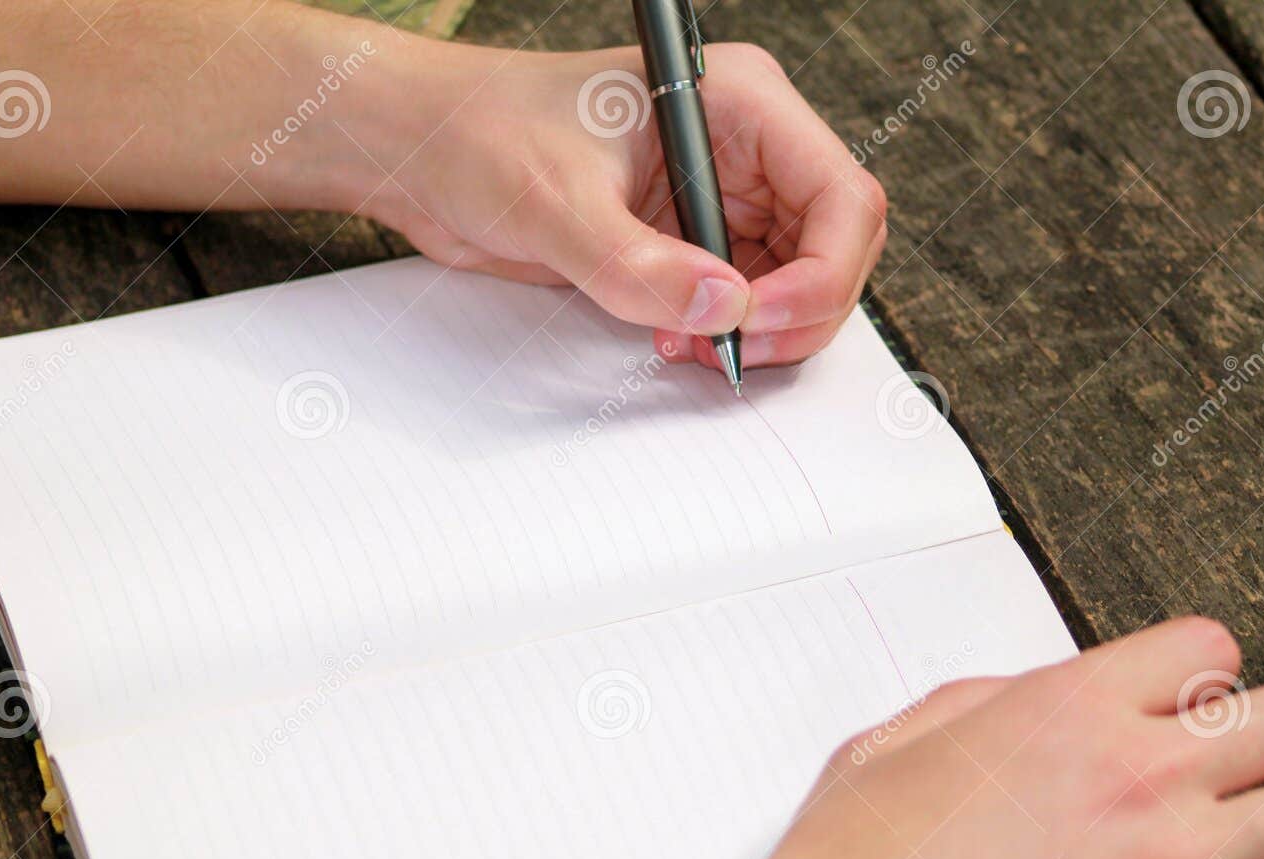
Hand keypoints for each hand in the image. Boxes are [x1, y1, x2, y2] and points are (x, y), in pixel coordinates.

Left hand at [371, 42, 888, 370]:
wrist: (423, 153)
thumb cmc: (480, 135)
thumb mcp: (556, 204)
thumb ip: (639, 266)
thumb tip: (725, 310)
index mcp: (739, 104)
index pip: (841, 196)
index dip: (823, 273)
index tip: (759, 322)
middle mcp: (746, 148)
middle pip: (835, 248)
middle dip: (797, 312)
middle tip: (731, 350)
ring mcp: (723, 198)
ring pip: (799, 283)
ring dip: (761, 332)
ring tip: (692, 346)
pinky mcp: (692, 240)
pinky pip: (746, 300)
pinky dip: (728, 335)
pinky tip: (677, 340)